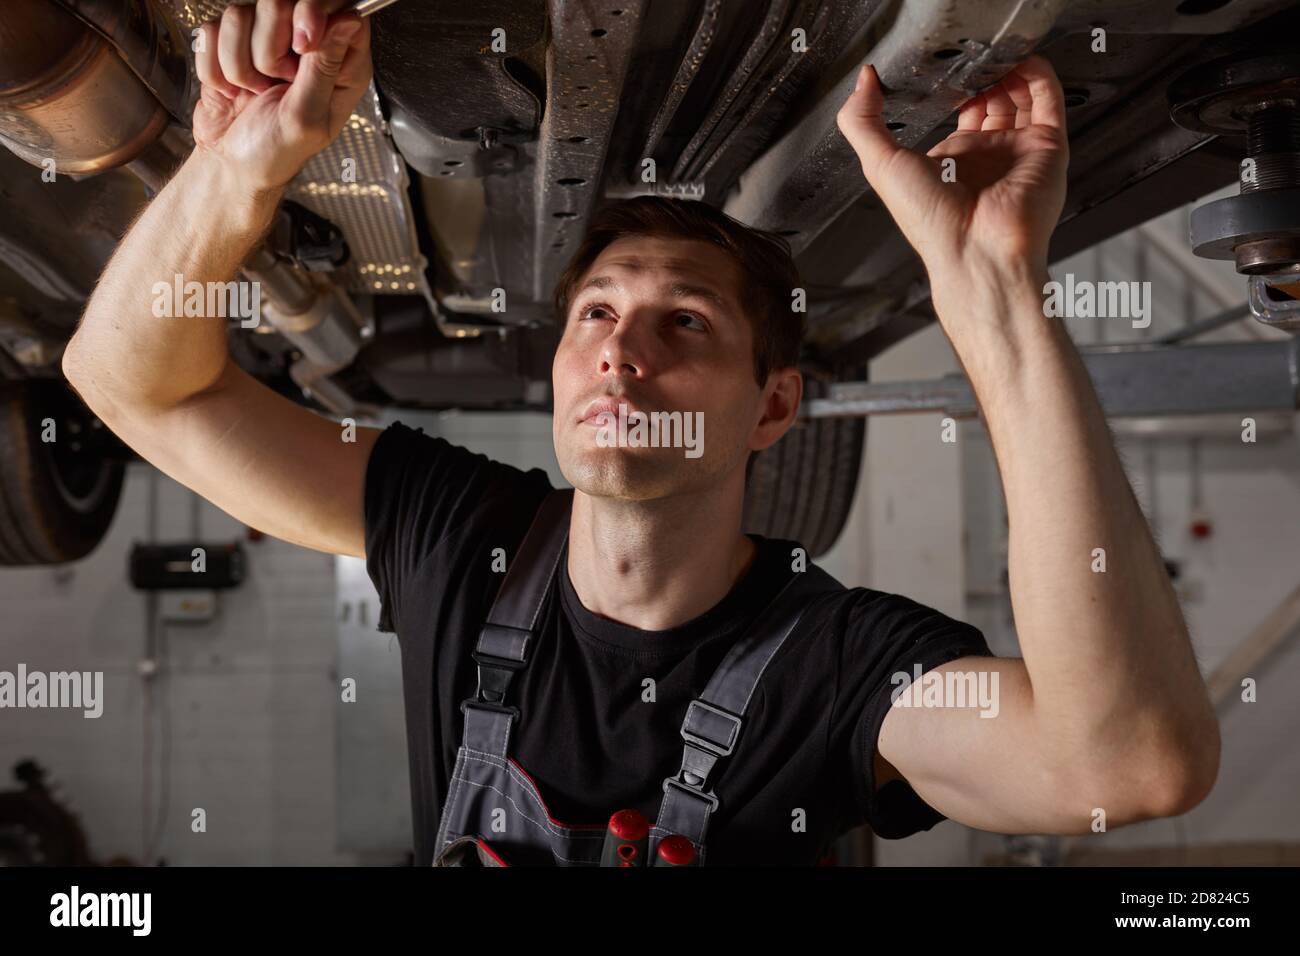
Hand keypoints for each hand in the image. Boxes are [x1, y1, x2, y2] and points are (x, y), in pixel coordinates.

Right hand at [192, 0, 371, 192]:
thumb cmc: (277, 153)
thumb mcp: (307, 117)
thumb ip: (325, 66)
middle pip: (280, 2)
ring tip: (253, 92)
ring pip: (239, 14)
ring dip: (240, 65)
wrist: (232, 165)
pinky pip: (211, 31)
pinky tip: (232, 89)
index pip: (337, 7)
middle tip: (275, 82)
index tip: (301, 44)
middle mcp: (306, 45)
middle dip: (269, 49)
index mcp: (340, 64)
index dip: (313, 14)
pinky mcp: (231, 43)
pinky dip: (215, 67)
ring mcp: (266, 40)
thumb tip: (349, 21)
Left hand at [836, 56, 1068, 284]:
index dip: (953, 85)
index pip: (958, 111)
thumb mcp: (880, 165)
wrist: (975, 252)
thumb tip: (863, 83)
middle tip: (975, 52)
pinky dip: (1040, 75)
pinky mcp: (1046, 148)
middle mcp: (987, 155)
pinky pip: (1048, 101)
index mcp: (951, 160)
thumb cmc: (931, 223)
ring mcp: (1018, 150)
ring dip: (1010, 68)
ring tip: (997, 48)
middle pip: (992, 99)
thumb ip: (863, 122)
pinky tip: (1024, 58)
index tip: (943, 64)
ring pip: (1020, 95)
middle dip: (984, 72)